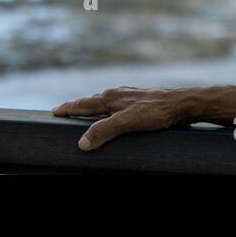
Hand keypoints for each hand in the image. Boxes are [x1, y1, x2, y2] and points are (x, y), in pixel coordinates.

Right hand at [52, 86, 191, 150]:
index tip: (54, 110)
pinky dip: (107, 109)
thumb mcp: (127, 123)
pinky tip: (114, 113)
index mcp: (110, 97)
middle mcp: (117, 93)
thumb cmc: (155, 112)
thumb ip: (104, 131)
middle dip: (77, 106)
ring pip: (104, 101)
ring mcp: (128, 96)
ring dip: (92, 107)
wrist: (181, 104)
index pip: (83, 104)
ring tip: (85, 112)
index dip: (68, 108)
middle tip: (64, 110)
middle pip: (91, 101)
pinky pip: (116, 104)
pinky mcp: (139, 100)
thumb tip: (82, 142)